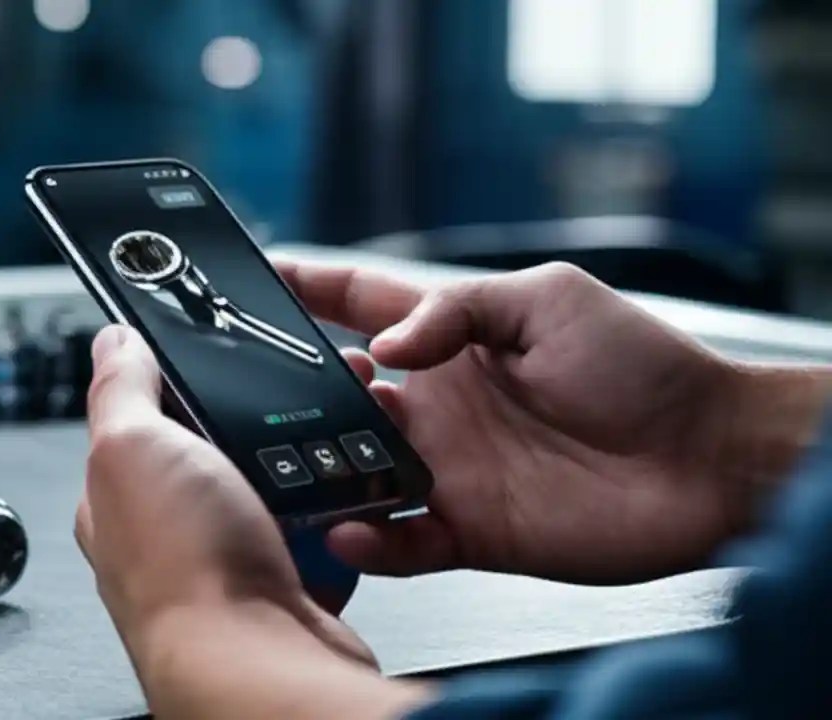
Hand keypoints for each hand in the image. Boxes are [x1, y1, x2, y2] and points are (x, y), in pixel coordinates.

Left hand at [78, 325, 405, 718]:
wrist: (259, 667)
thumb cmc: (186, 572)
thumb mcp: (134, 446)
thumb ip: (121, 389)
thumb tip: (113, 340)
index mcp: (120, 493)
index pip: (142, 418)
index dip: (177, 383)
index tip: (216, 360)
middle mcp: (171, 531)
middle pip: (218, 450)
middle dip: (254, 428)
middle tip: (282, 410)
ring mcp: (230, 562)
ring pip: (276, 490)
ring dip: (303, 473)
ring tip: (314, 461)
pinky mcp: (286, 588)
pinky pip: (322, 537)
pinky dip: (337, 524)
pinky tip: (336, 516)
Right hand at [277, 260, 829, 583]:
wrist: (708, 457)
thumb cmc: (644, 367)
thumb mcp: (547, 300)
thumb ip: (456, 310)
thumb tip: (384, 346)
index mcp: (453, 341)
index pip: (363, 307)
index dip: (311, 288)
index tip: (261, 274)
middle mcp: (442, 406)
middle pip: (344, 398)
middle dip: (302, 395)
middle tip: (274, 395)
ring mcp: (452, 469)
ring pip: (360, 470)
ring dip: (326, 468)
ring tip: (303, 463)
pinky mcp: (471, 530)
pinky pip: (402, 541)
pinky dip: (371, 542)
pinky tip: (354, 528)